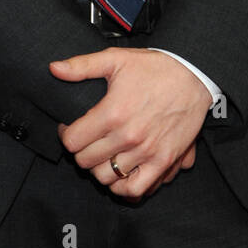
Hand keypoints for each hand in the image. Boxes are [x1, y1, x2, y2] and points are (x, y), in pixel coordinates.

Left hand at [51, 48, 210, 198]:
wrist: (193, 75)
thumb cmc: (155, 67)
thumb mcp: (116, 58)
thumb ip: (81, 66)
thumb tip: (54, 69)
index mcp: (112, 112)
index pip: (73, 141)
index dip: (66, 134)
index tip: (71, 129)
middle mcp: (128, 136)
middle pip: (86, 162)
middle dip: (81, 151)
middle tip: (86, 141)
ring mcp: (146, 152)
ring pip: (106, 178)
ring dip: (99, 168)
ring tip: (102, 155)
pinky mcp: (163, 161)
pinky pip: (136, 189)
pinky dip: (122, 187)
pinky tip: (119, 174)